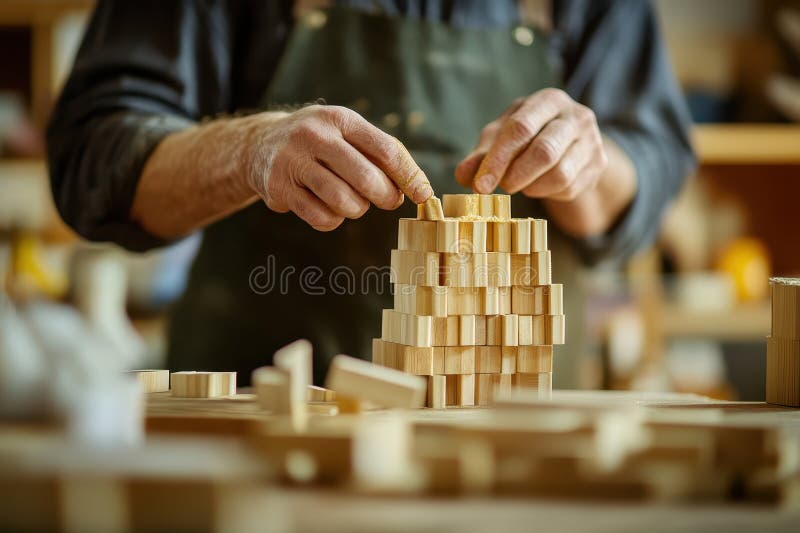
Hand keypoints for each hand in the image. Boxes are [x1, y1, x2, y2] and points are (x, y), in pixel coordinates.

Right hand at [244, 105, 431, 230]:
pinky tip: (328, 208)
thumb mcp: (347, 133)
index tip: (423, 194)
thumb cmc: (320, 143)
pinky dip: (333, 220)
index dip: (409, 176)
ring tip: (352, 200)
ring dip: (357, 209)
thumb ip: (381, 154)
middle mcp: (315, 136)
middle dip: (385, 197)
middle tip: (386, 200)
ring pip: (345, 202)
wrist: (259, 145)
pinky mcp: (279, 188)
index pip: (385, 149)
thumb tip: (419, 188)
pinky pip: (322, 218)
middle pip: (367, 178)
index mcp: (340, 119)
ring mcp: (294, 162)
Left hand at [455, 88, 607, 200]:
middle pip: (544, 151)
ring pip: (559, 174)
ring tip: (518, 183)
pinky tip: (538, 185)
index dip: (498, 159)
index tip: (480, 186)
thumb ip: (480, 156)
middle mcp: (577, 116)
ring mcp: (593, 141)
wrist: (567, 142)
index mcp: (549, 100)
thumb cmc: (526, 136)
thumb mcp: (500, 139)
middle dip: (515, 175)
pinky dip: (546, 193)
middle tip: (500, 188)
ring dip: (531, 186)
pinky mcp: (598, 165)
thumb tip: (462, 175)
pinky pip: (569, 188)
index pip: (520, 128)